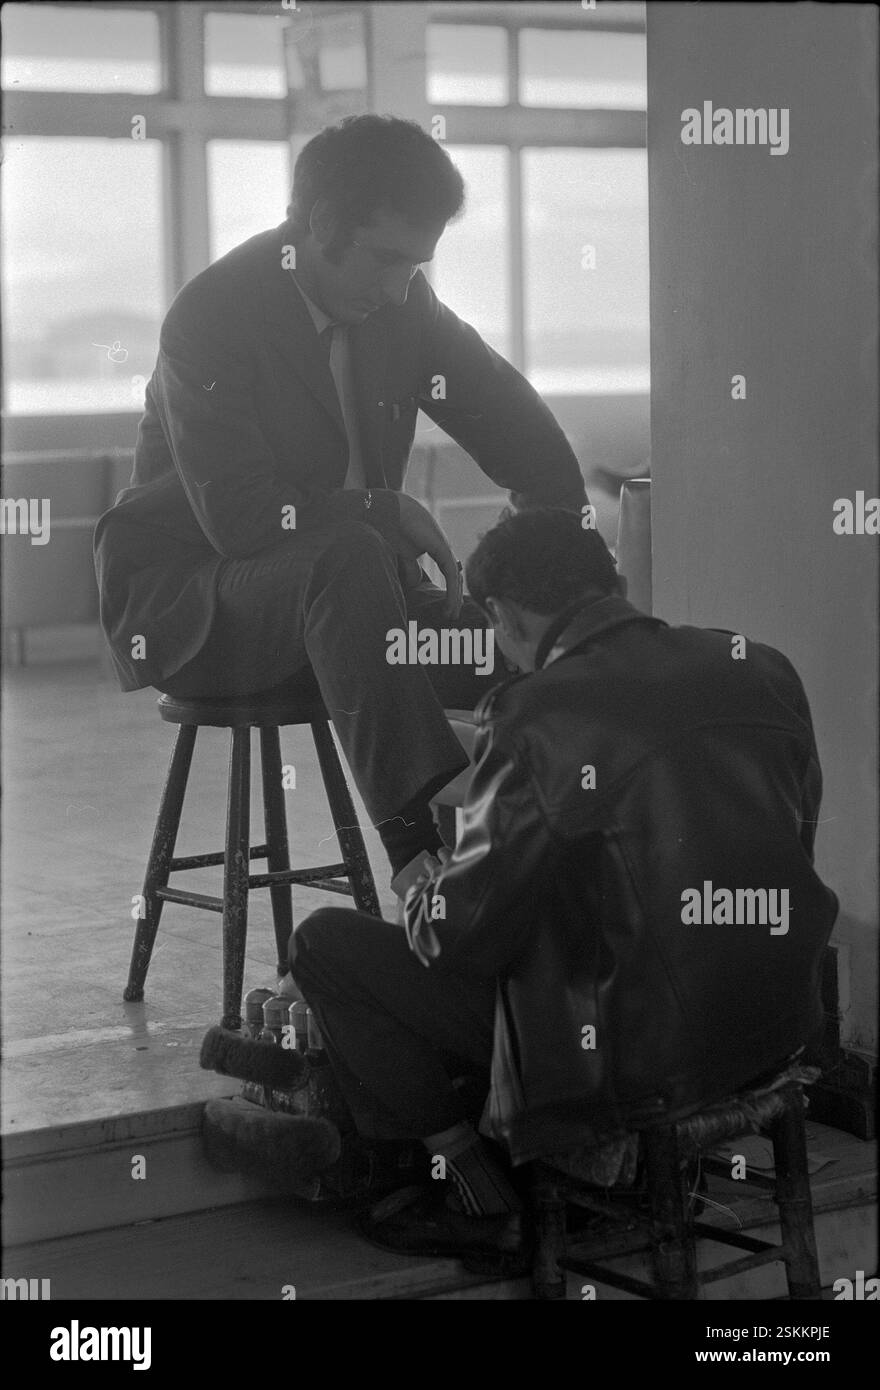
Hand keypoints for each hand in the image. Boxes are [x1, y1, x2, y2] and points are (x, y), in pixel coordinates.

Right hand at [396, 494, 463, 619]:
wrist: (393, 511)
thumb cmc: (396, 529)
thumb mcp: (404, 556)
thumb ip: (410, 569)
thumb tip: (414, 585)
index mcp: (437, 549)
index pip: (449, 573)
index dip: (450, 590)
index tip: (448, 607)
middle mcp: (444, 549)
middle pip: (454, 577)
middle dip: (454, 597)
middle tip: (452, 615)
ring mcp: (445, 549)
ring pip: (454, 578)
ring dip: (454, 598)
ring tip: (452, 614)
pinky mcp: (442, 550)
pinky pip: (450, 574)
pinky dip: (452, 590)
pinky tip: (451, 604)